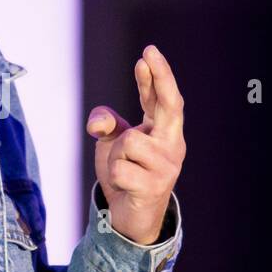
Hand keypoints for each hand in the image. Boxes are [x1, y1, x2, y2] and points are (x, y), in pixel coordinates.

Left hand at [86, 44, 185, 244]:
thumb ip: (106, 123)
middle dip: (160, 78)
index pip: (161, 98)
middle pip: (171, 105)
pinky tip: (125, 186)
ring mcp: (167, 167)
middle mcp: (173, 145)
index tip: (147, 52)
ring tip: (125, 170)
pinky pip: (119, 168)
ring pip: (129, 141)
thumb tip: (99, 122)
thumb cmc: (125, 174)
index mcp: (164, 132)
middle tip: (148, 52)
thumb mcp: (111, 143)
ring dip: (116, 154)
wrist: (130, 218)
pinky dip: (113, 175)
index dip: (155, 76)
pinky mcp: (154, 187)